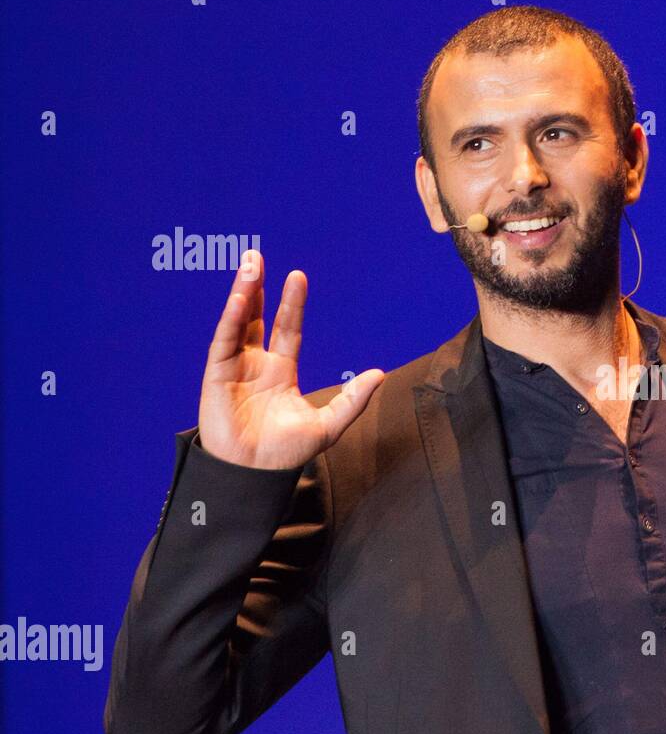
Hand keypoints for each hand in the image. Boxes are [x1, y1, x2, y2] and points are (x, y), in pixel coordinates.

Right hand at [197, 250, 383, 469]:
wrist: (256, 475)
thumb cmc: (287, 454)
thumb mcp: (329, 425)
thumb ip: (353, 399)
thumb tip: (380, 374)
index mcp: (280, 372)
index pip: (287, 329)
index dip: (291, 304)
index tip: (297, 276)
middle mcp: (256, 365)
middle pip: (257, 318)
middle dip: (259, 288)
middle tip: (258, 257)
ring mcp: (234, 368)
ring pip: (238, 323)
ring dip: (243, 294)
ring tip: (250, 264)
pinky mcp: (216, 377)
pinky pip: (223, 342)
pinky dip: (230, 320)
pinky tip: (240, 299)